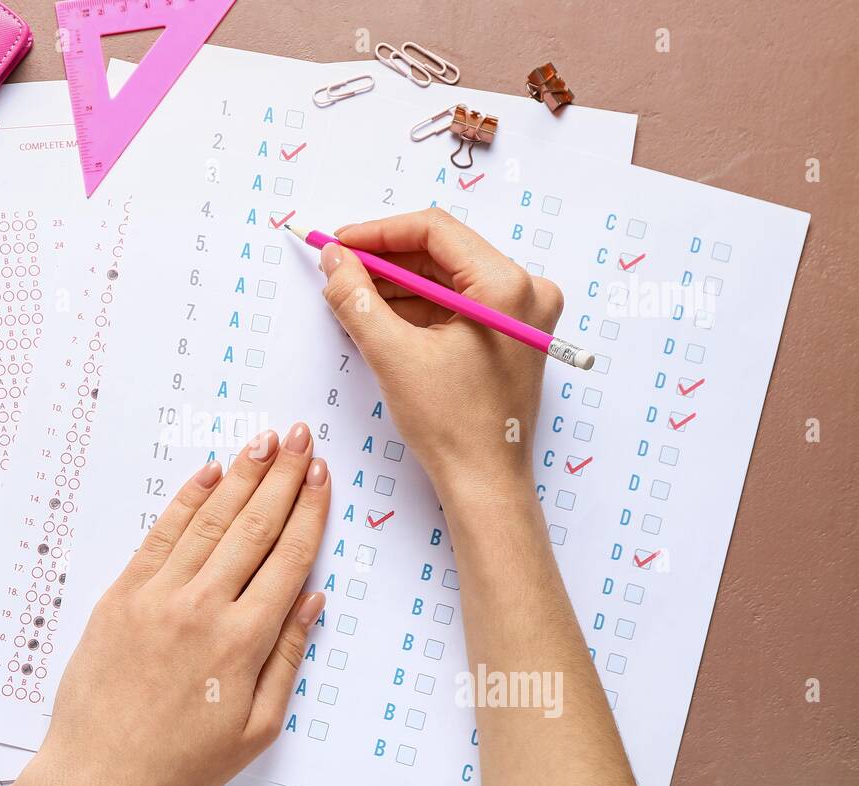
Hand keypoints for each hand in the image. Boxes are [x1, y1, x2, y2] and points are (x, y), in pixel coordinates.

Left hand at [25, 425, 329, 785]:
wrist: (98, 774)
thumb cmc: (181, 762)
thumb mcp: (257, 729)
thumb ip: (287, 658)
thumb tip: (312, 600)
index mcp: (243, 641)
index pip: (288, 557)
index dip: (309, 510)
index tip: (322, 474)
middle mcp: (203, 606)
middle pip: (254, 526)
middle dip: (282, 475)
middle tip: (299, 435)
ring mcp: (158, 595)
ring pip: (210, 521)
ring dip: (241, 475)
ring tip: (264, 441)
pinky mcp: (122, 594)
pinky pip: (160, 535)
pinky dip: (186, 500)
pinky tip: (209, 474)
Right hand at [319, 208, 563, 502]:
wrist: (484, 482)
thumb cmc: (451, 425)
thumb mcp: (392, 355)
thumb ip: (356, 297)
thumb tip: (333, 258)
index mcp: (507, 286)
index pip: (434, 230)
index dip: (378, 233)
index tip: (339, 244)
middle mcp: (525, 290)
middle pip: (442, 253)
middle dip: (386, 261)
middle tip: (338, 270)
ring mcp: (522, 313)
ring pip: (446, 278)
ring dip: (398, 285)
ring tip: (352, 298)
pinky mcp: (511, 334)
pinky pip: (457, 304)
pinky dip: (418, 308)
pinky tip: (380, 318)